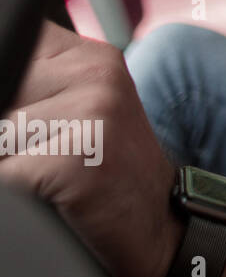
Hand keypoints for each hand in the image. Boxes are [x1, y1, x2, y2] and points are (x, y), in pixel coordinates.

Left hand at [0, 20, 179, 276]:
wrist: (158, 225)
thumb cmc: (105, 170)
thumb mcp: (75, 108)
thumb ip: (34, 85)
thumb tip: (1, 84)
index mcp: (88, 54)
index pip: (10, 52)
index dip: (11, 95)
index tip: (31, 119)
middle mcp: (95, 72)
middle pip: (0, 97)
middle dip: (8, 132)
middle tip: (47, 153)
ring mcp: (92, 112)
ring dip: (11, 162)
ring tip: (51, 173)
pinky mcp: (77, 158)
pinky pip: (6, 175)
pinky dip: (18, 192)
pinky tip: (55, 195)